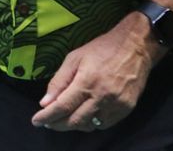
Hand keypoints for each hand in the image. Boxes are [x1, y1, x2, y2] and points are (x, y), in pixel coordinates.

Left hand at [30, 13, 163, 131]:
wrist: (136, 46)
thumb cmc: (102, 48)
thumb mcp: (75, 57)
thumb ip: (59, 81)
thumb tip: (45, 102)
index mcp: (87, 81)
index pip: (62, 107)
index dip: (47, 117)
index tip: (36, 120)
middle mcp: (102, 96)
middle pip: (75, 121)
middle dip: (57, 124)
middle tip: (47, 122)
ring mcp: (116, 104)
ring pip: (89, 125)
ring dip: (74, 125)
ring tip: (64, 119)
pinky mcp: (127, 108)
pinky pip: (105, 124)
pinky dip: (91, 123)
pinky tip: (84, 116)